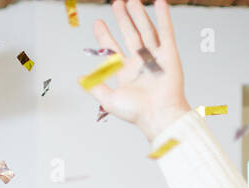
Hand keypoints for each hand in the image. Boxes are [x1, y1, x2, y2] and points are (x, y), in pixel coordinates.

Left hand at [87, 0, 191, 141]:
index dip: (105, 35)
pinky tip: (159, 3)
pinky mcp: (169, 54)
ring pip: (146, 30)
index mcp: (125, 72)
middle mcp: (140, 62)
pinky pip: (165, 32)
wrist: (158, 115)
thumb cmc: (136, 112)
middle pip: (130, 35)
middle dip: (122, 19)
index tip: (98, 22)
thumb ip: (95, 87)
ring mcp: (155, 57)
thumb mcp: (108, 99)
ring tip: (132, 1)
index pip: (113, 48)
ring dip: (139, 15)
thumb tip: (79, 79)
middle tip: (117, 3)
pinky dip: (163, 17)